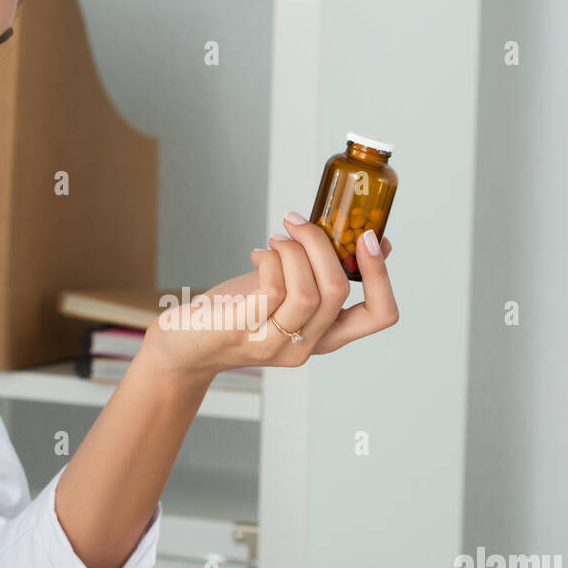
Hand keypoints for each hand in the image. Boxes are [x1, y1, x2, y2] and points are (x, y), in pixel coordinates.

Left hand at [143, 212, 397, 379]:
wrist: (186, 344)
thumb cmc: (239, 311)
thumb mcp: (289, 292)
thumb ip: (320, 273)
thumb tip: (368, 237)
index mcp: (326, 335)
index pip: (380, 315)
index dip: (382, 273)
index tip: (370, 237)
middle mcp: (305, 345)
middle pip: (339, 291)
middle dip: (322, 243)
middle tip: (297, 222)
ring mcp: (276, 343)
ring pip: (309, 291)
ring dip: (294, 250)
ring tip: (276, 240)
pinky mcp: (245, 331)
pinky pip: (274, 289)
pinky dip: (271, 260)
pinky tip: (259, 256)